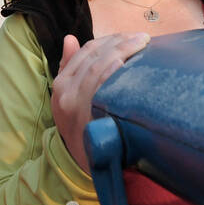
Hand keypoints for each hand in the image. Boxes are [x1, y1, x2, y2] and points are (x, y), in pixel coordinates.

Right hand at [51, 32, 150, 174]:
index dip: (108, 40)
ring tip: (143, 43)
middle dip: (120, 41)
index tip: (127, 37)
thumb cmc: (85, 132)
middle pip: (95, 55)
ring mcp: (77, 102)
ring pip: (101, 64)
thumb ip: (70, 69)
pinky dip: (119, 66)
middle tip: (141, 38)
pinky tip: (134, 59)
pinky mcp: (91, 112)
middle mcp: (64, 90)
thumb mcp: (69, 102)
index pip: (85, 52)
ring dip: (124, 48)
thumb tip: (70, 38)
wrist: (89, 167)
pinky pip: (106, 80)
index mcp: (60, 85)